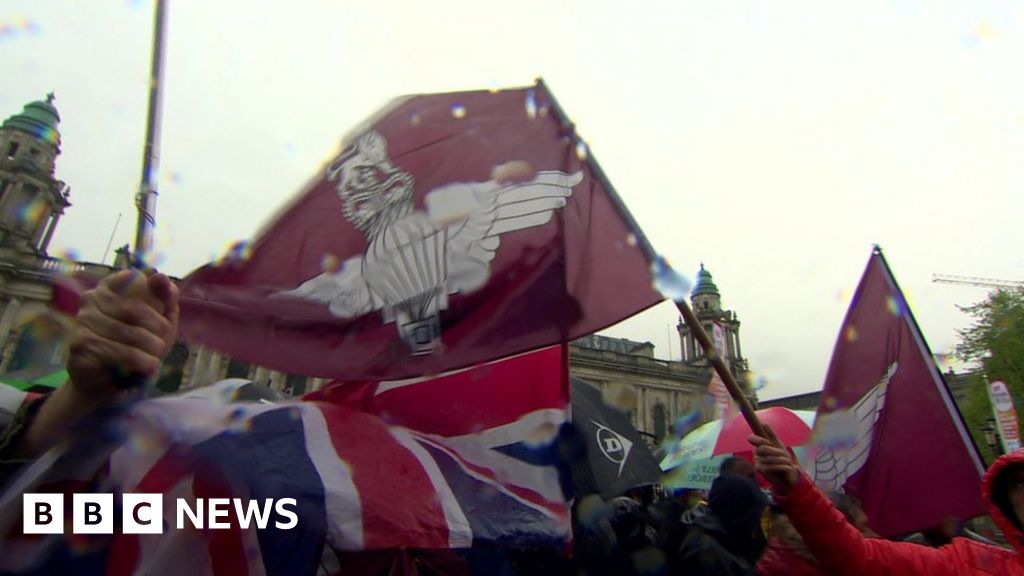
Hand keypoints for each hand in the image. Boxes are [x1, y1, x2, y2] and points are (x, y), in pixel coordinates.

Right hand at [66, 270, 178, 403]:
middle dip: (158, 332)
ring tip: (152, 359)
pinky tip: (144, 368)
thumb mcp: (159, 322)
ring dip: (152, 351)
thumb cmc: (136, 348)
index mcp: (107, 288)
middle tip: (160, 346)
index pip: (133, 280)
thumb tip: (159, 275)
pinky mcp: (82, 347)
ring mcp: (82, 323)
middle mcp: (90, 300)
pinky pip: (123, 353)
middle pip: (137, 310)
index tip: (160, 321)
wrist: (109, 385)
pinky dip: (143, 363)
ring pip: (133, 334)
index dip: (154, 302)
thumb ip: (164, 298)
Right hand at [749, 425, 799, 493]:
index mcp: (759, 446)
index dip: (760, 439)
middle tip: (784, 454)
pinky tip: (788, 467)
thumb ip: (771, 435)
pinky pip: (771, 466)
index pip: (752, 438)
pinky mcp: (760, 470)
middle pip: (762, 448)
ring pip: (768, 458)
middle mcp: (756, 453)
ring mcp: (757, 462)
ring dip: (781, 459)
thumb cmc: (782, 459)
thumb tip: (763, 423)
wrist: (788, 475)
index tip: (768, 442)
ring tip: (787, 462)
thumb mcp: (778, 445)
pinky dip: (781, 466)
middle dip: (776, 451)